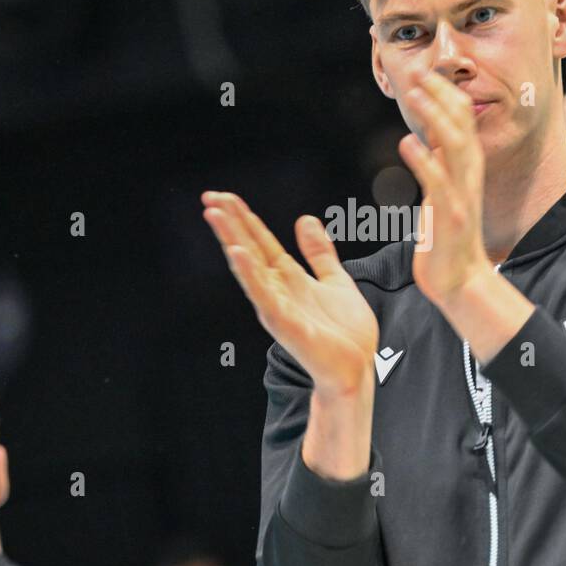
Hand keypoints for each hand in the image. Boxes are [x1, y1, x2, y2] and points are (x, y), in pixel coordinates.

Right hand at [201, 192, 378, 398]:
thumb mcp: (334, 280)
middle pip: (249, 249)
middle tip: (209, 196)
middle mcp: (277, 291)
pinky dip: (250, 274)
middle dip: (230, 223)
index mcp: (288, 279)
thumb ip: (319, 253)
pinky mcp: (285, 325)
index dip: (245, 218)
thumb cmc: (345, 332)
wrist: (356, 369)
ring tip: (214, 215)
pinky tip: (239, 253)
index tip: (225, 196)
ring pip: (249, 268)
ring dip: (231, 240)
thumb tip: (305, 219)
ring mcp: (278, 307)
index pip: (261, 242)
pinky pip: (265, 295)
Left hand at [397, 72, 494, 308]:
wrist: (460, 281)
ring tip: (417, 95)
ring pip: (455, 147)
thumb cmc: (446, 240)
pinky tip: (407, 143)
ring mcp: (462, 196)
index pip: (462, 123)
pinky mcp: (452, 217)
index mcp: (465, 171)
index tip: (425, 74)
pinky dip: (424, 160)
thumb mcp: (442, 193)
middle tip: (421, 72)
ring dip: (436, 118)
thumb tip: (426, 137)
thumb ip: (439, 166)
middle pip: (462, 126)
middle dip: (443, 96)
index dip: (445, 96)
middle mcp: (468, 178)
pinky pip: (439, 183)